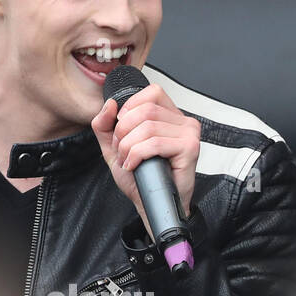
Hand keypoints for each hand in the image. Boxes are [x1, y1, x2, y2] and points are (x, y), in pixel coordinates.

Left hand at [91, 84, 200, 238]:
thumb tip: (110, 103)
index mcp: (168, 115)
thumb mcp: (114, 146)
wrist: (149, 203)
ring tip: (128, 160)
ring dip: (128, 147)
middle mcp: (182, 121)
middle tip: (122, 150)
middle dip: (123, 132)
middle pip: (145, 110)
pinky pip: (155, 143)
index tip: (121, 129)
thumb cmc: (139, 176)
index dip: (129, 108)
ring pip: (148, 127)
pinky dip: (137, 155)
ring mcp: (189, 133)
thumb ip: (105, 124)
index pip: (150, 92)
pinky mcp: (190, 148)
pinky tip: (135, 166)